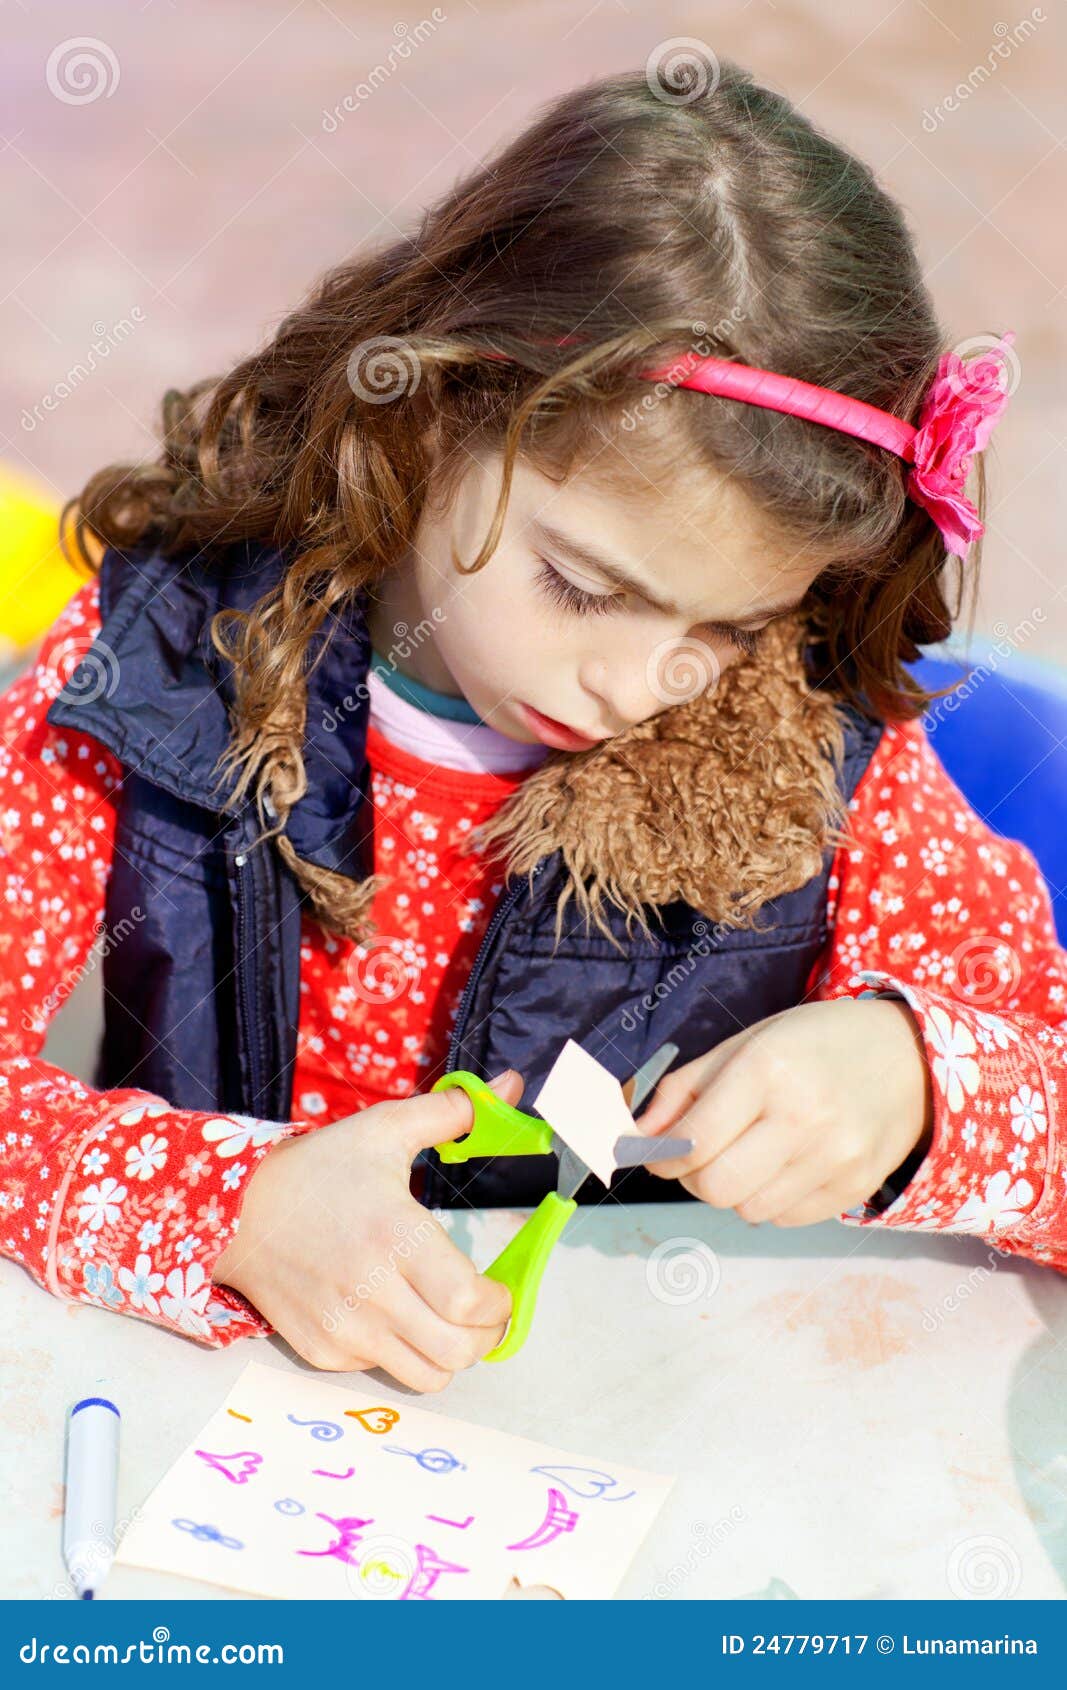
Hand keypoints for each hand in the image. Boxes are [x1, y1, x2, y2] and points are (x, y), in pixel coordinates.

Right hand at [212, 1070, 523, 1387]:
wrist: (238, 1211)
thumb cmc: (321, 1169)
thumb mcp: (384, 1130)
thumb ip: (453, 1112)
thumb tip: (511, 1084)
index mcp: (395, 1236)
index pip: (468, 1301)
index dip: (499, 1304)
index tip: (500, 1288)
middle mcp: (372, 1291)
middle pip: (457, 1350)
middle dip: (485, 1336)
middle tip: (483, 1313)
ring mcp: (345, 1328)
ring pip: (427, 1375)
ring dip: (449, 1353)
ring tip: (446, 1321)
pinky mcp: (323, 1349)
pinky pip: (382, 1369)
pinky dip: (400, 1350)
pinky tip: (390, 1314)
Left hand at [636, 999, 933, 1226]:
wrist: (909, 1057)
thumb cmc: (814, 1044)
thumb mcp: (746, 1043)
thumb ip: (684, 1088)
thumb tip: (637, 1134)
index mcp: (768, 1070)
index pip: (695, 1141)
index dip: (663, 1155)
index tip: (657, 1151)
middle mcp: (805, 1117)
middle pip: (716, 1187)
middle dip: (693, 1177)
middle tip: (700, 1155)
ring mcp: (836, 1157)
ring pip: (747, 1210)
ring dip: (731, 1190)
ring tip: (746, 1154)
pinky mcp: (855, 1187)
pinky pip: (784, 1219)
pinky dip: (768, 1200)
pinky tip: (782, 1165)